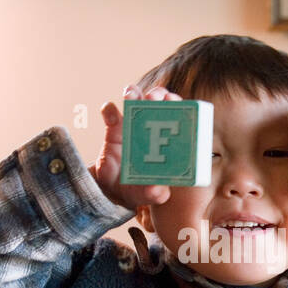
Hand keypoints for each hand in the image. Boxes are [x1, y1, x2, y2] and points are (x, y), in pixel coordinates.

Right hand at [90, 84, 181, 209]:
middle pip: (159, 102)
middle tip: (154, 98)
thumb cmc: (139, 189)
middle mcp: (151, 127)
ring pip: (135, 99)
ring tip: (131, 95)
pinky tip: (110, 111)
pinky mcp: (113, 129)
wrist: (114, 190)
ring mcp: (132, 125)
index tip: (173, 102)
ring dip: (134, 93)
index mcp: (167, 139)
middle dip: (158, 94)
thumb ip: (156, 193)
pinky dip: (109, 109)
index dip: (178, 106)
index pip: (178, 116)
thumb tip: (158, 189)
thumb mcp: (149, 194)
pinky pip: (110, 113)